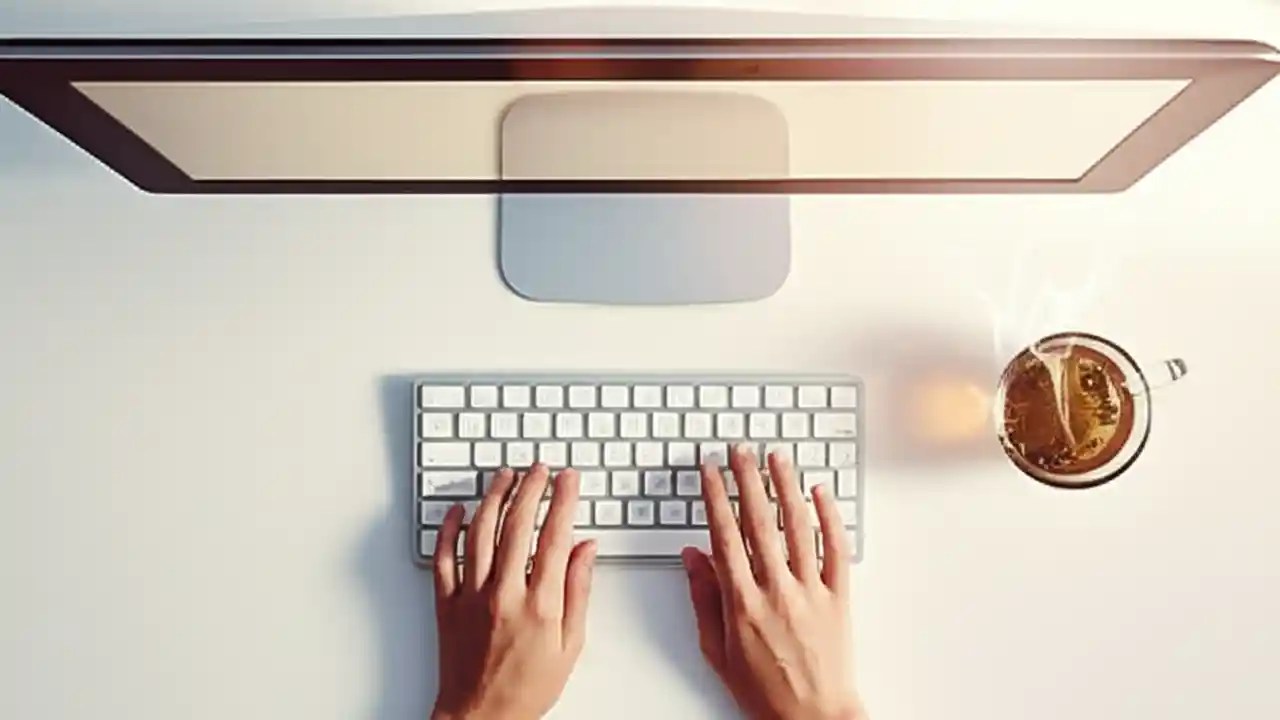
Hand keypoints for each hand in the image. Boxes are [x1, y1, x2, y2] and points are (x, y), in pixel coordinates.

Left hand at [430, 464, 597, 719]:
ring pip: (480, 532)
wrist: (480, 718)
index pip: (554, 537)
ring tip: (505, 476)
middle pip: (516, 525)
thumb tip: (585, 550)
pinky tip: (458, 510)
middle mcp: (503, 594)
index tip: (569, 479)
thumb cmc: (526, 689)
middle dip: (530, 488)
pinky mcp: (446, 603)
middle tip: (539, 468)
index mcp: (539, 604)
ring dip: (494, 497)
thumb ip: (578, 592)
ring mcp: (471, 596)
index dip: (563, 500)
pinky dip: (449, 529)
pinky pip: (444, 557)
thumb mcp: (570, 645)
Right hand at [683, 446, 864, 719]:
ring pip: (798, 527)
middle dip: (747, 480)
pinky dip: (830, 517)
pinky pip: (836, 549)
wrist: (813, 718)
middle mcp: (777, 592)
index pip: (725, 536)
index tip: (709, 471)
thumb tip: (692, 556)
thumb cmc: (763, 690)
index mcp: (743, 604)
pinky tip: (821, 493)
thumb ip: (704, 598)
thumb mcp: (717, 649)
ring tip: (777, 458)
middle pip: (759, 522)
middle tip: (739, 451)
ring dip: (786, 487)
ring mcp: (811, 592)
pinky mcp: (839, 597)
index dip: (715, 497)